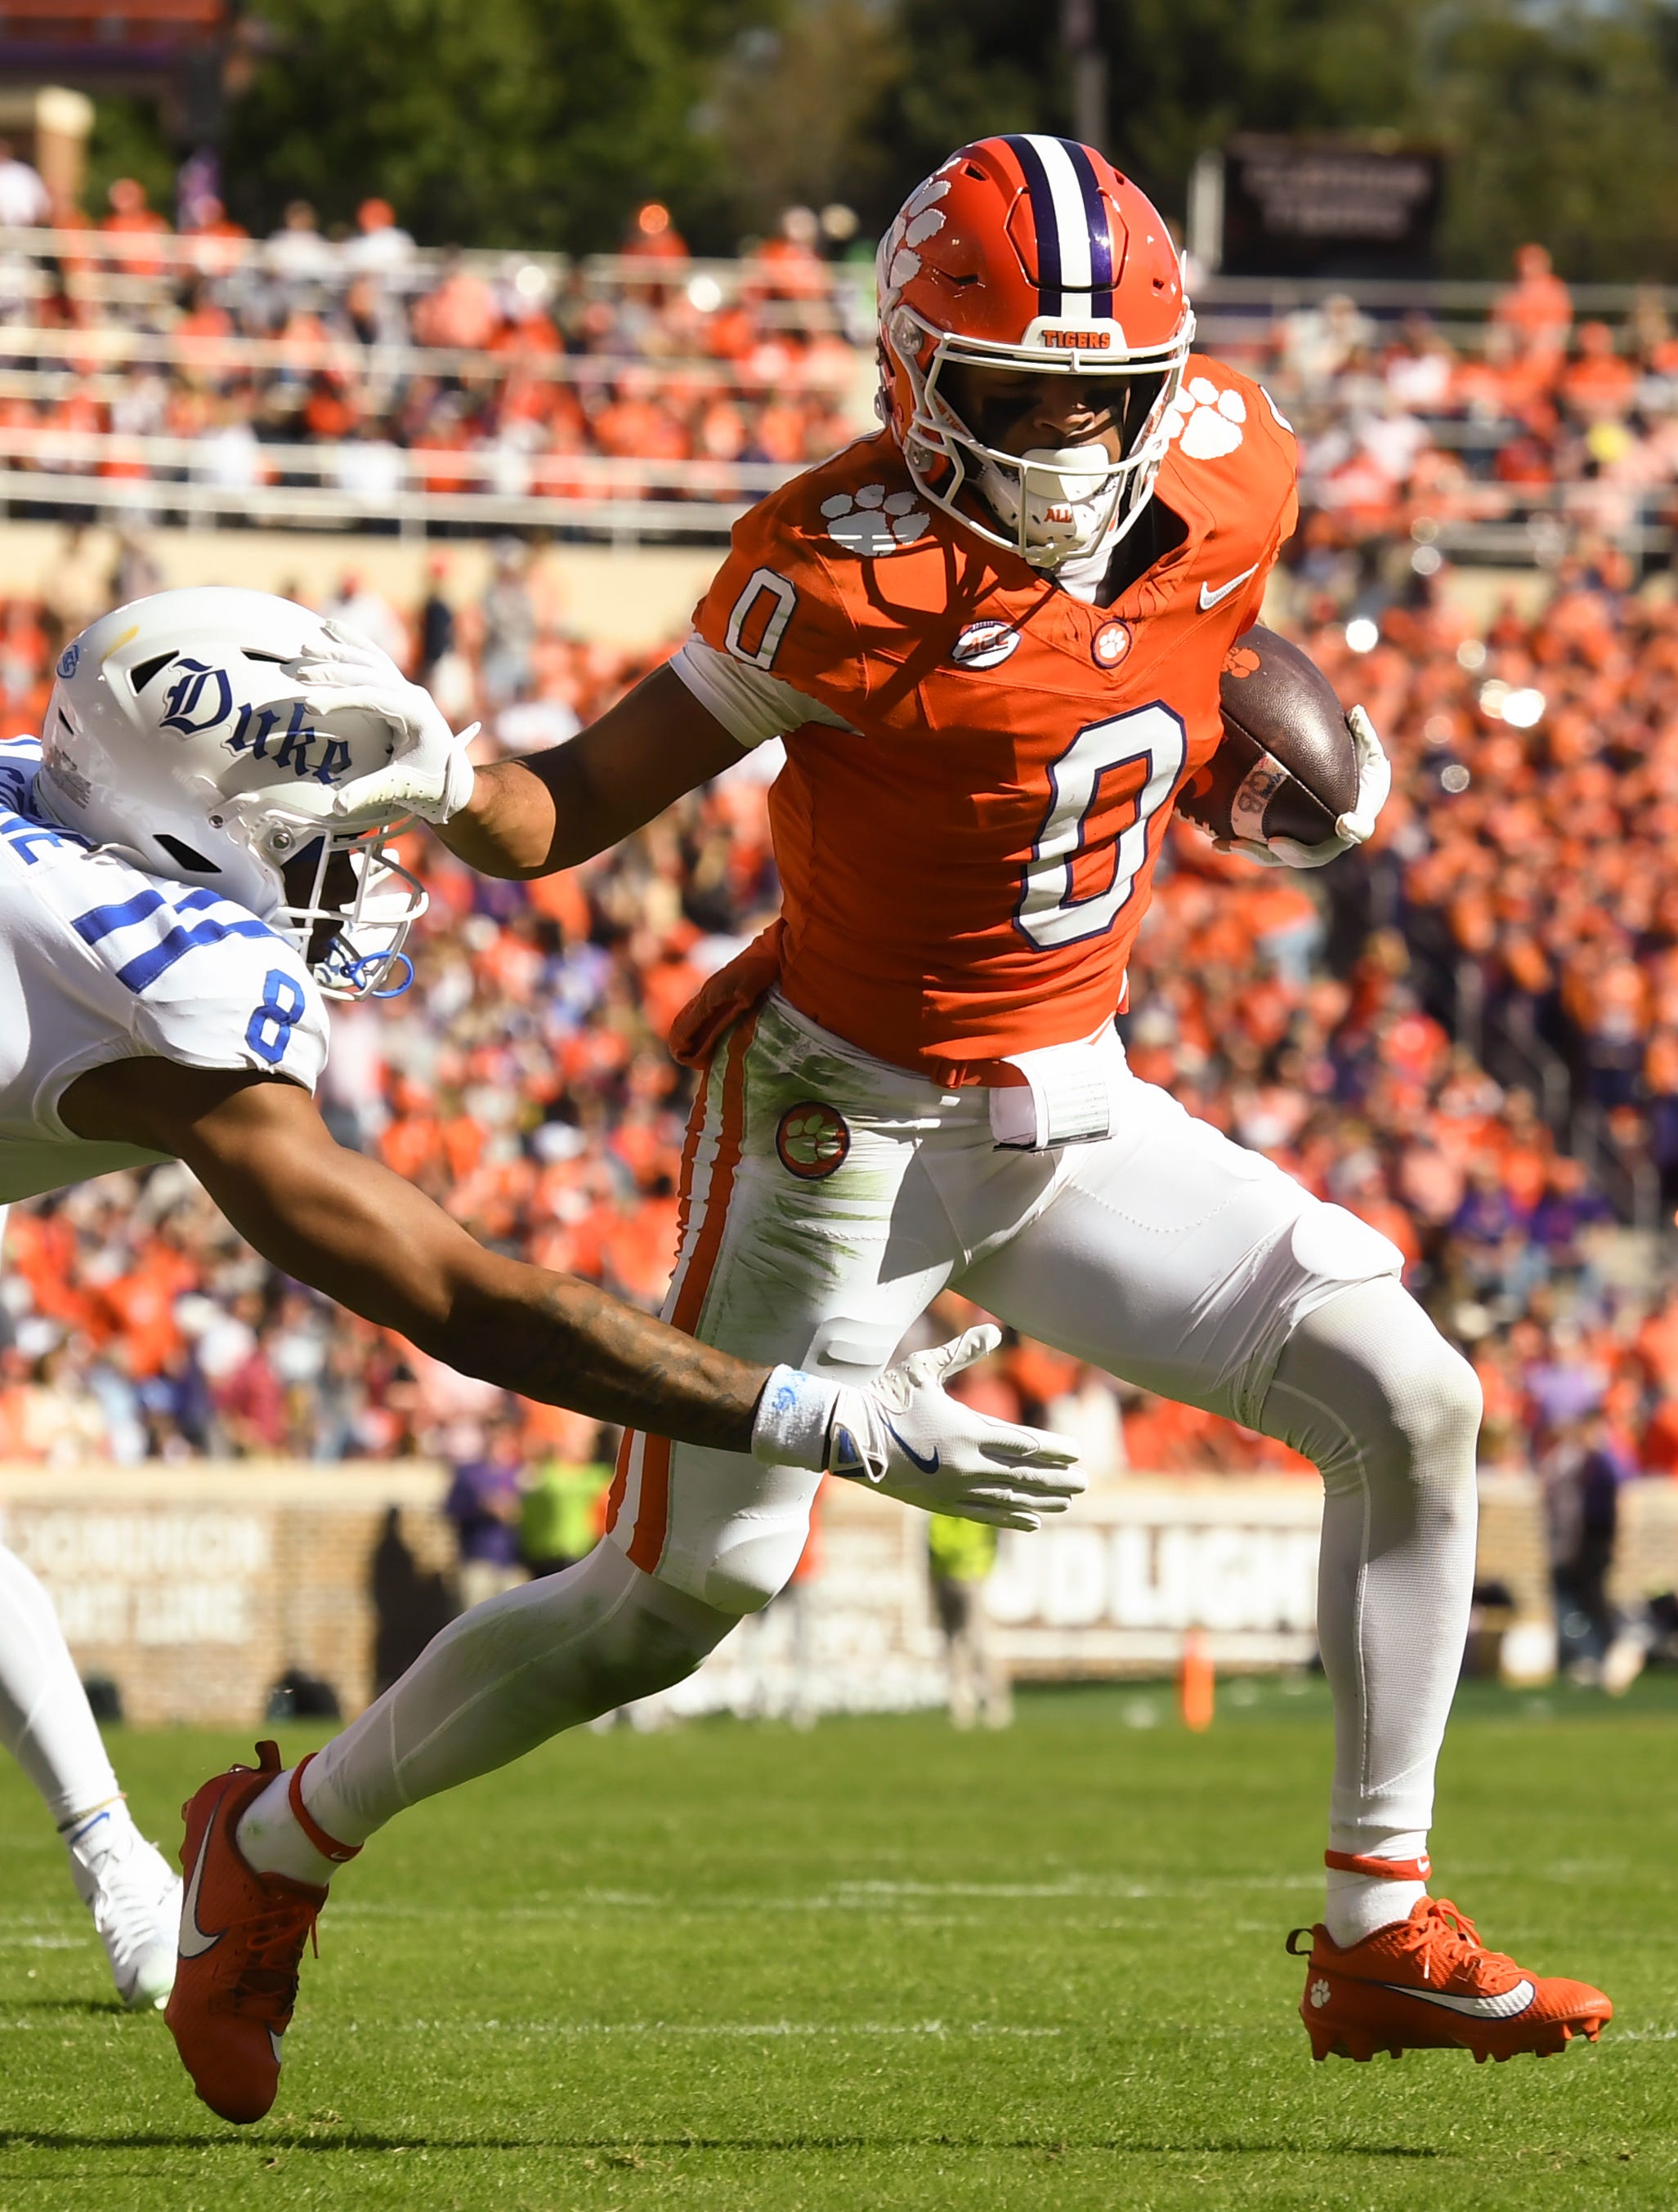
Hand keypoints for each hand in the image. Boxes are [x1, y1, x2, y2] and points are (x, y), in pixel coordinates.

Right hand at [288, 621, 478, 826]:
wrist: (454, 781)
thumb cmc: (431, 786)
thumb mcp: (401, 790)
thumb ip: (369, 793)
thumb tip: (337, 805)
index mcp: (418, 714)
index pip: (373, 699)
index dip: (341, 700)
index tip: (310, 706)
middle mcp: (413, 694)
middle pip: (368, 674)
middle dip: (331, 672)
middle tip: (297, 673)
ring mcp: (406, 688)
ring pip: (369, 661)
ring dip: (336, 652)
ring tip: (303, 646)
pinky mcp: (398, 689)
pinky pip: (372, 659)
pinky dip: (352, 643)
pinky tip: (329, 626)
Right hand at [753, 1326, 1082, 1528]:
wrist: (845, 1437)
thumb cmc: (885, 1398)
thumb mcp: (924, 1369)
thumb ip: (962, 1353)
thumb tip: (993, 1332)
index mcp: (967, 1431)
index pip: (1024, 1444)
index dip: (1054, 1450)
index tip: (1077, 1454)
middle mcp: (965, 1465)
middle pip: (1024, 1476)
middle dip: (1056, 1480)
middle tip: (1084, 1483)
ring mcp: (952, 1489)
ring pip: (1008, 1498)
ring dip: (1040, 1501)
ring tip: (1066, 1504)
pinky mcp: (938, 1504)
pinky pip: (984, 1515)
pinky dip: (1010, 1518)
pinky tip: (1031, 1521)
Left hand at [1215, 705, 1390, 868]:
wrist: (1343, 790)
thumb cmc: (1358, 769)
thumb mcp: (1365, 749)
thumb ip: (1362, 734)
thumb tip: (1356, 710)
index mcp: (1358, 817)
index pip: (1360, 827)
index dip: (1354, 828)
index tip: (1343, 823)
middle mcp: (1332, 840)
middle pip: (1313, 856)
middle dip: (1294, 852)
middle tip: (1274, 843)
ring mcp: (1306, 846)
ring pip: (1280, 858)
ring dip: (1256, 853)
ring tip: (1231, 844)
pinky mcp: (1283, 844)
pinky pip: (1261, 851)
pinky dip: (1241, 846)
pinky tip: (1217, 841)